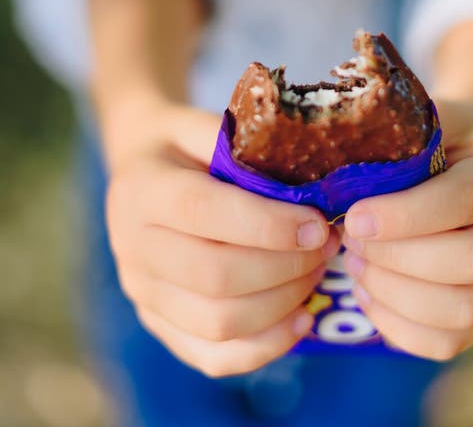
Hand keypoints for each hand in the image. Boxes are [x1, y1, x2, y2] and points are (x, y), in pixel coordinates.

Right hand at [104, 99, 339, 376]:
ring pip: (218, 322)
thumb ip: (246, 147)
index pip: (203, 212)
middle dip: (286, 266)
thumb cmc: (186, 144)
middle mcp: (132, 246)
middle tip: (328, 246)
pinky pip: (213, 357)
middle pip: (215, 276)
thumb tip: (315, 174)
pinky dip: (264, 346)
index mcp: (143, 189)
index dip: (267, 224)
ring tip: (318, 273)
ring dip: (283, 303)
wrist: (140, 168)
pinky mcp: (157, 324)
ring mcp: (141, 292)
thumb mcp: (206, 126)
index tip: (318, 223)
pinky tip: (301, 319)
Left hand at [341, 99, 472, 360]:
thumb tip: (340, 168)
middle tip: (350, 241)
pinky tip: (368, 296)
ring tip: (355, 266)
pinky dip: (402, 327)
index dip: (406, 214)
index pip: (467, 199)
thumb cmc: (445, 135)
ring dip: (396, 294)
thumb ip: (403, 135)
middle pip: (472, 261)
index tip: (354, 217)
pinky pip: (453, 340)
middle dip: (398, 257)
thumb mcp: (432, 118)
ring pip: (465, 309)